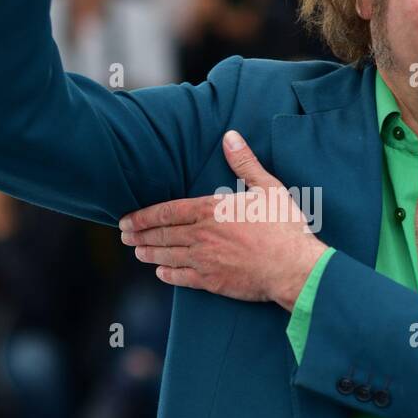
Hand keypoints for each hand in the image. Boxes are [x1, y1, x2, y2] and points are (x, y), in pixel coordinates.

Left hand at [119, 131, 328, 308]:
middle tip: (123, 235)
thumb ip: (245, 163)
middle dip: (139, 234)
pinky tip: (161, 272)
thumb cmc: (284, 227)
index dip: (143, 216)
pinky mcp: (213, 282)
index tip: (126, 219)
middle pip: (162, 235)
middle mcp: (202, 235)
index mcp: (211, 211)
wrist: (294, 267)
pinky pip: (183, 278)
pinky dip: (168, 274)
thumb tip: (230, 136)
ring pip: (168, 256)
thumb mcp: (268, 188)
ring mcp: (205, 260)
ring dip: (149, 253)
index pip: (167, 212)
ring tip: (137, 251)